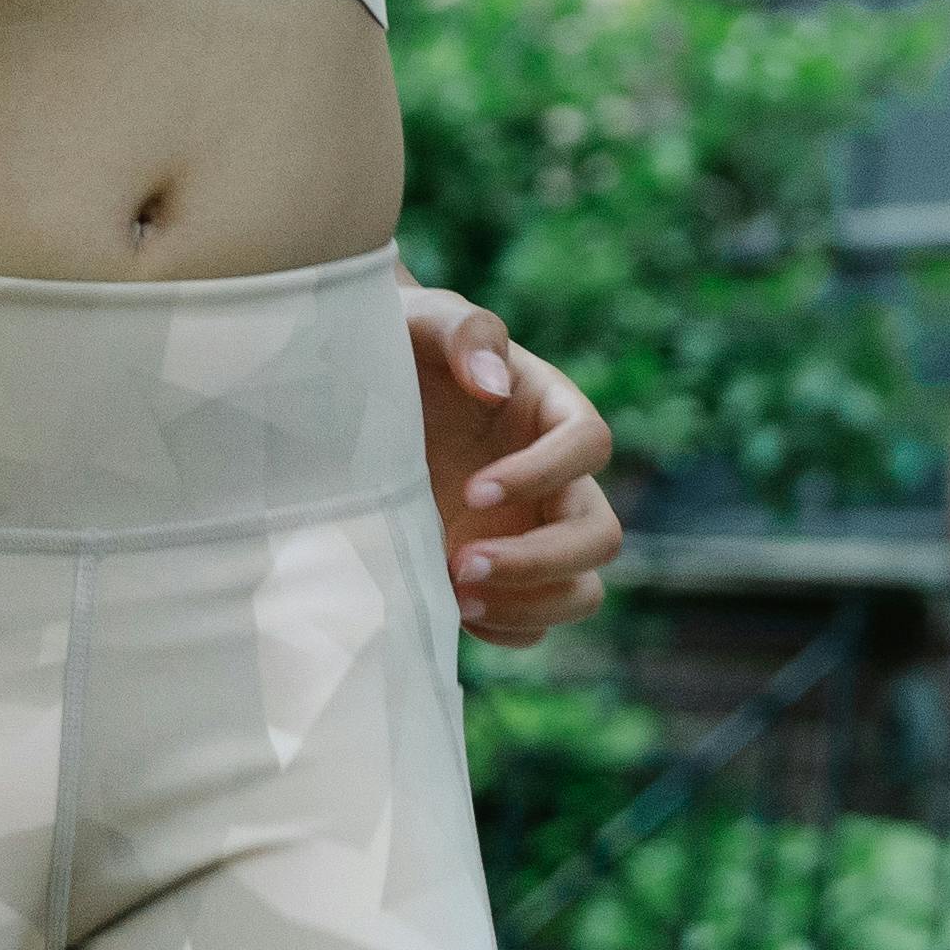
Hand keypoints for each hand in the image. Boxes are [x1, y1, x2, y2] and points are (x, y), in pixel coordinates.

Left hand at [405, 285, 623, 646]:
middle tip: (459, 563)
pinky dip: (501, 630)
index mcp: (551, 410)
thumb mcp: (422, 319)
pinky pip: (532, 625)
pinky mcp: (500, 575)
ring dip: (528, 604)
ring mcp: (530, 533)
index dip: (544, 472)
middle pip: (601, 535)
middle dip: (539, 561)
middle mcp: (554, 480)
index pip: (590, 444)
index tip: (473, 488)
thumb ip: (464, 332)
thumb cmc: (397, 348)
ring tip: (454, 600)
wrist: (348, 401)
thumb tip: (494, 386)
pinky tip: (445, 611)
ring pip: (582, 591)